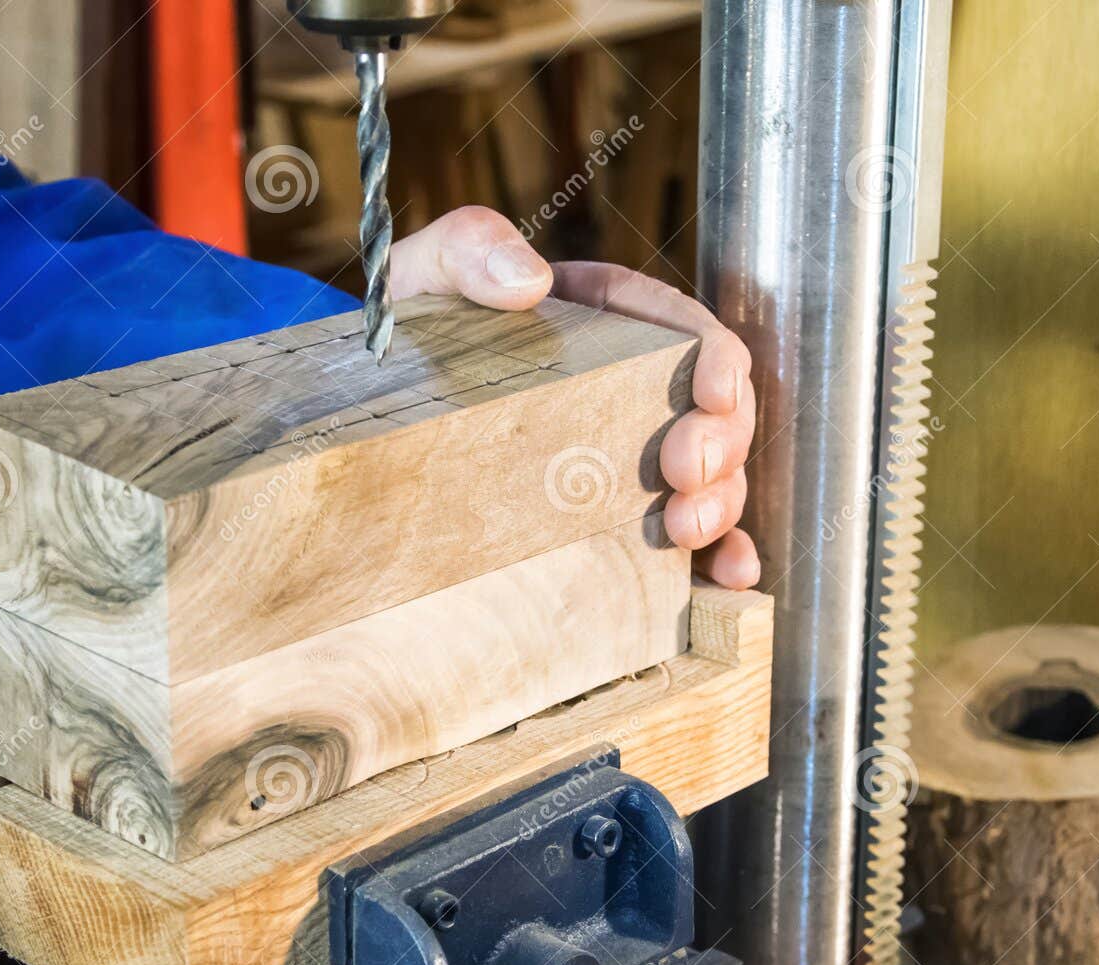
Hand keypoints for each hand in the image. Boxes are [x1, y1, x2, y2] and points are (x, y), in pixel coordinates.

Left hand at [392, 208, 758, 589]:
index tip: (715, 389)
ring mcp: (632, 457)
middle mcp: (636, 389)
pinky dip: (717, 560)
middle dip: (720, 444)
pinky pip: (686, 539)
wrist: (371, 406)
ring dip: (720, 504)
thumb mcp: (430, 273)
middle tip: (689, 474)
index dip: (717, 359)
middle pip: (714, 412)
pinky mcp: (617, 516)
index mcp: (611, 319)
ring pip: (713, 477)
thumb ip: (470, 250)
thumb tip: (528, 281)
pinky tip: (727, 580)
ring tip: (686, 530)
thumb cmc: (415, 328)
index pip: (687, 331)